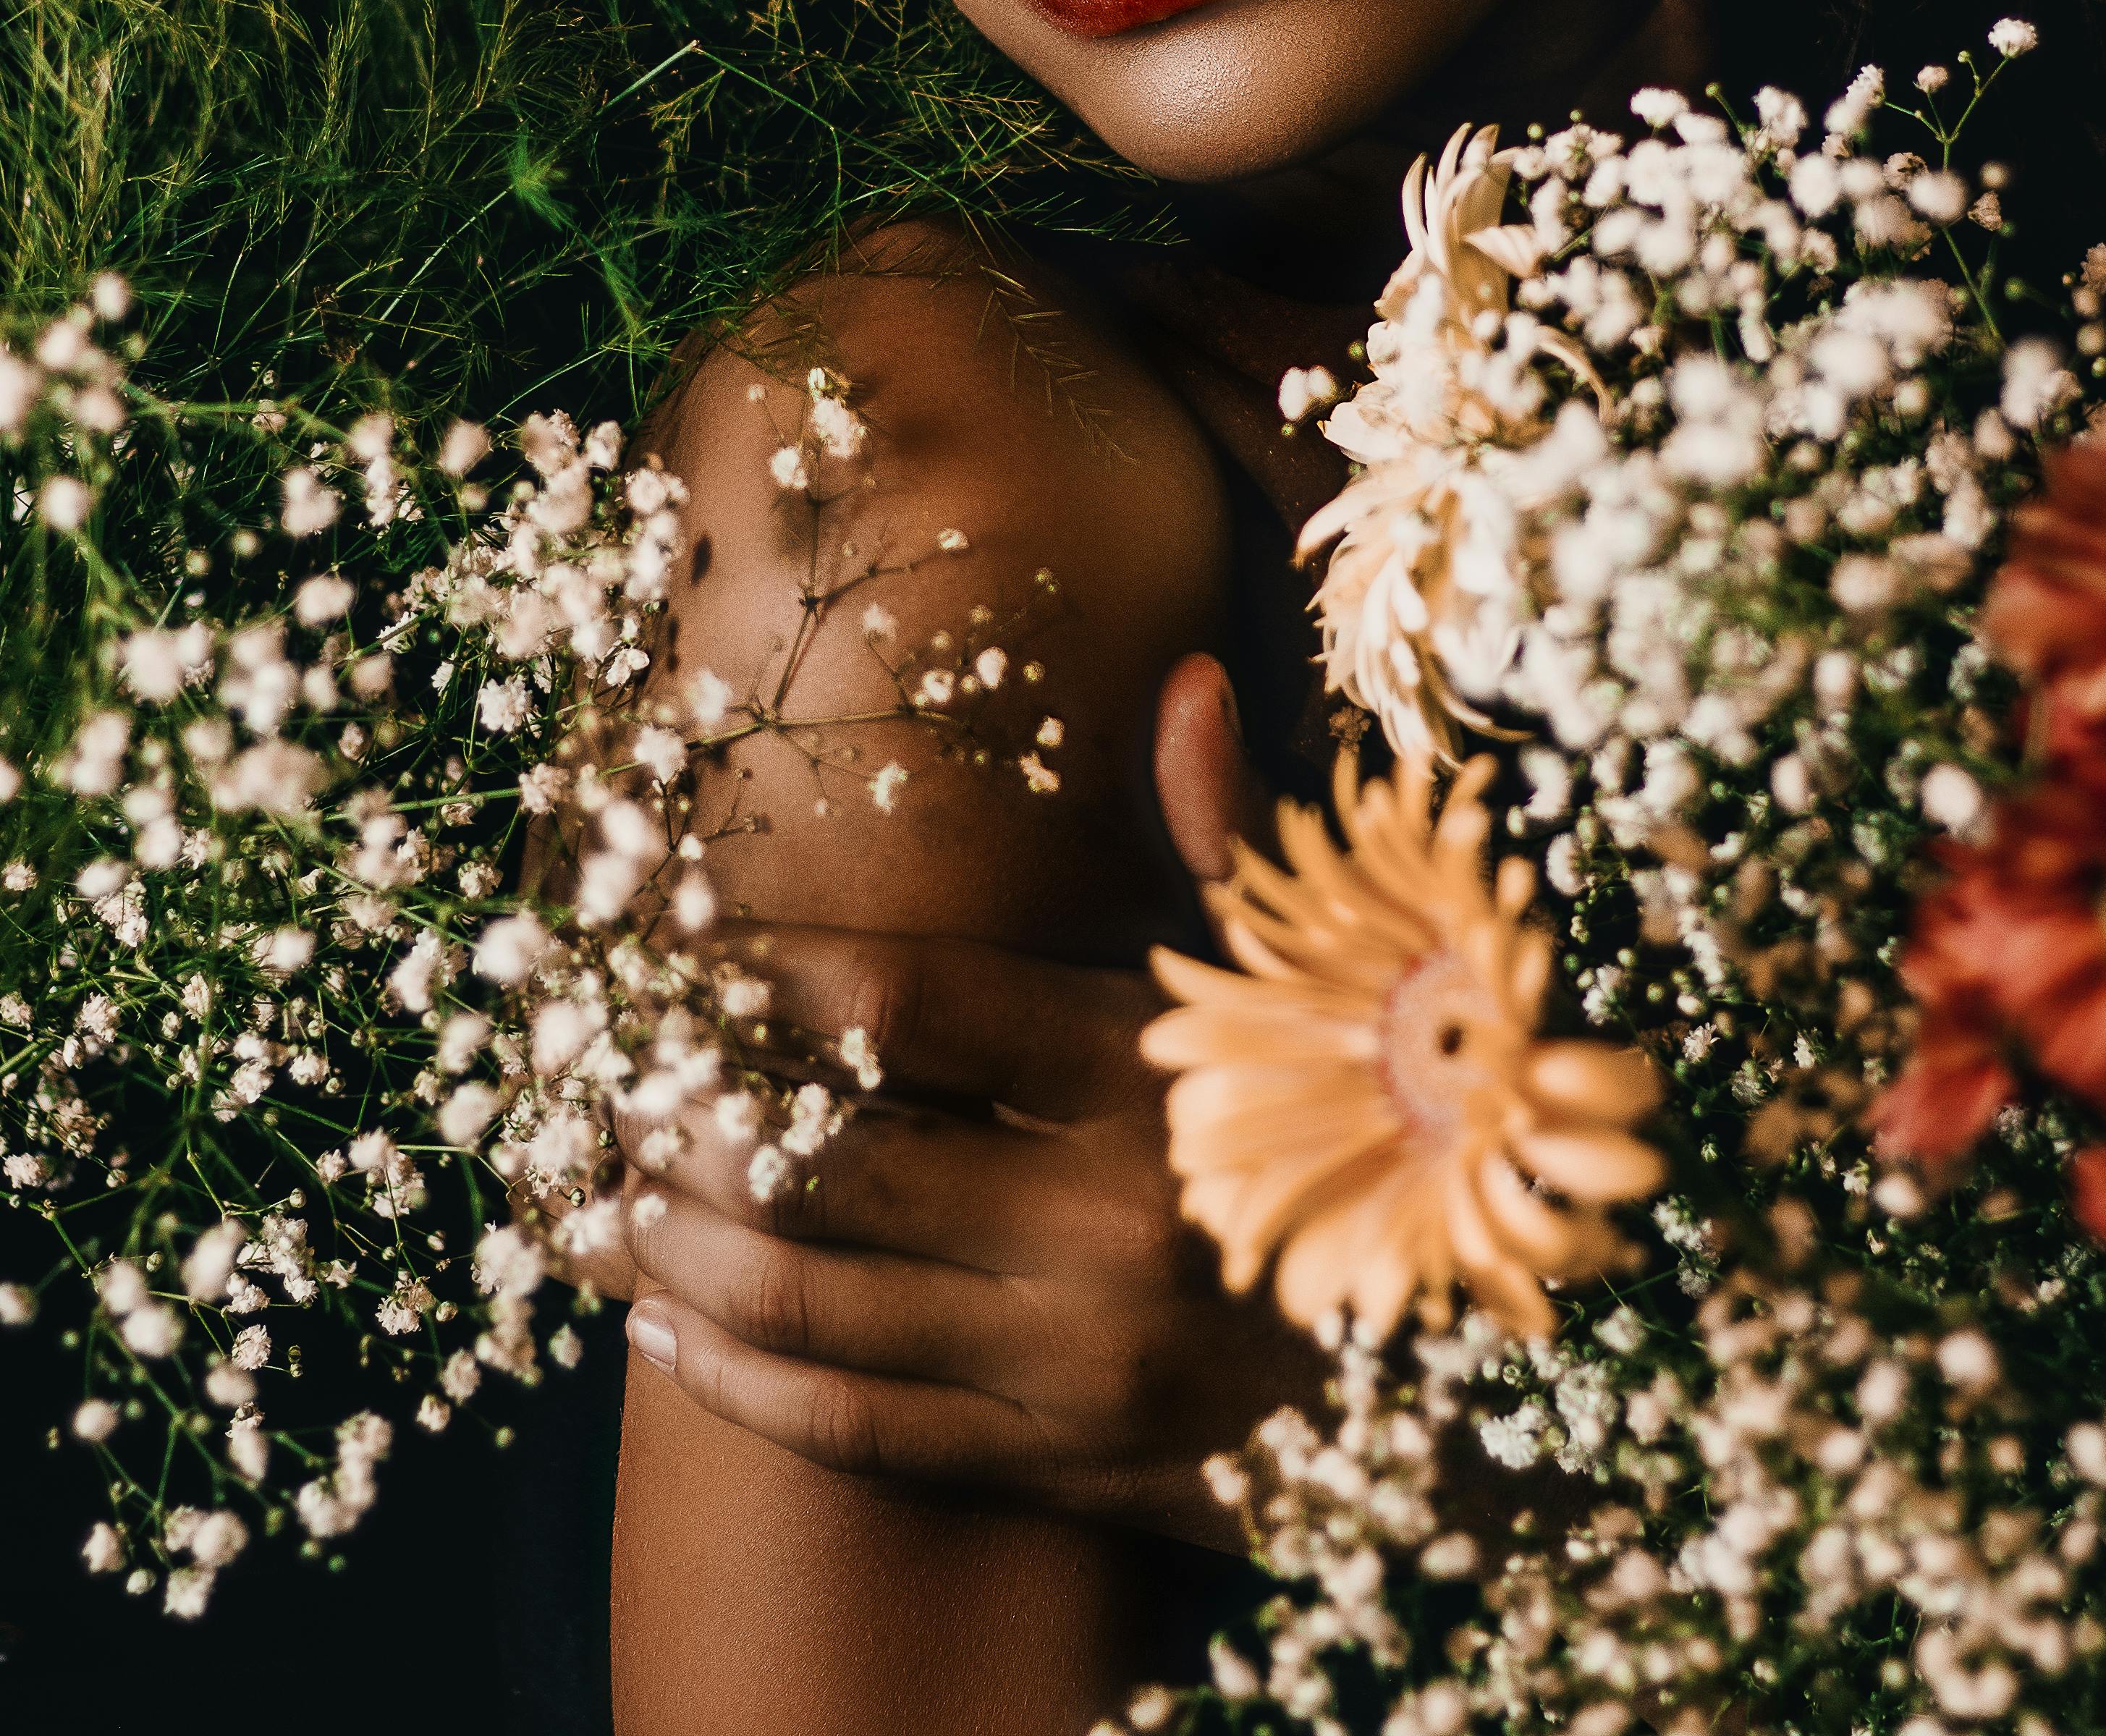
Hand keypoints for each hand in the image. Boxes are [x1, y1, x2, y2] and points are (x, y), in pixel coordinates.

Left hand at [607, 654, 1318, 1545]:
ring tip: (598, 1204)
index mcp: (1147, 1067)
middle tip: (602, 1085)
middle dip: (683, 1127)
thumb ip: (1218, 838)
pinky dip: (737, 1384)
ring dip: (674, 1258)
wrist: (1469, 1349)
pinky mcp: (1067, 1467)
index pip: (903, 1002)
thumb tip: (1189, 677)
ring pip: (812, 1307)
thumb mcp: (1296, 972)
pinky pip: (859, 1431)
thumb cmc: (1359, 1116)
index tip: (669, 950)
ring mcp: (1081, 1359)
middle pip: (823, 1163)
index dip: (763, 975)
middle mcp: (1106, 1217)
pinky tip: (663, 1335)